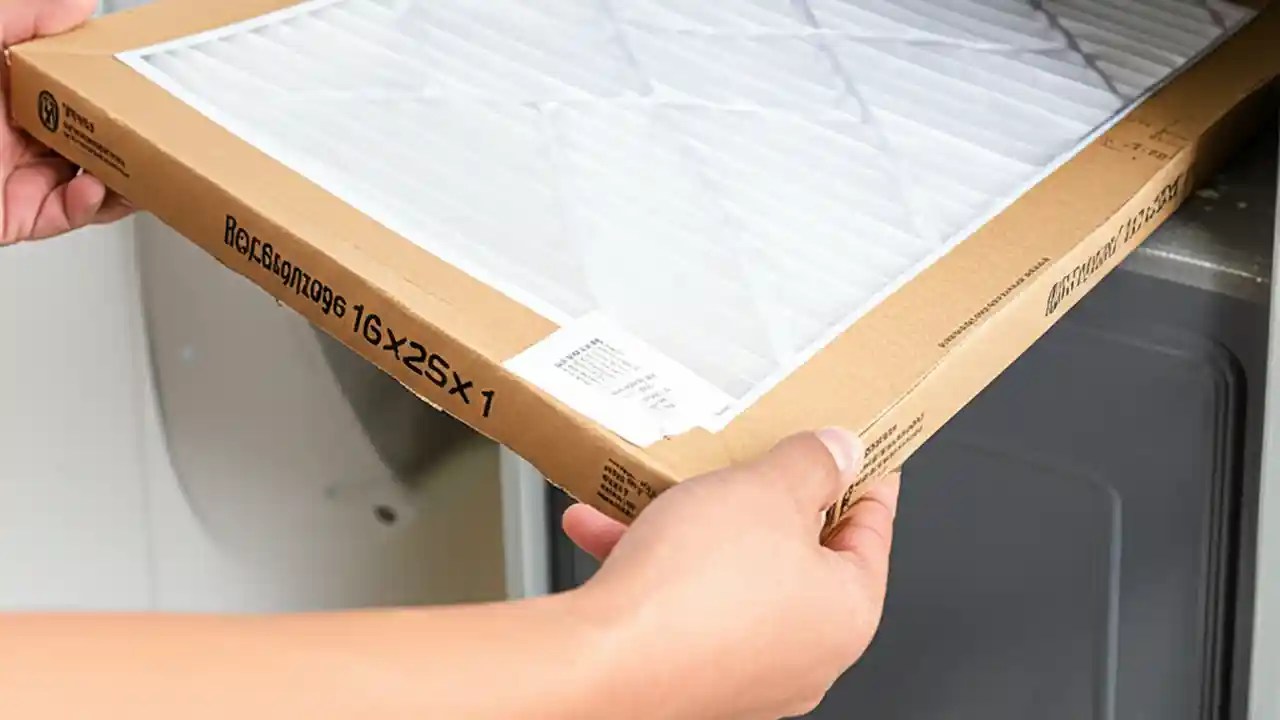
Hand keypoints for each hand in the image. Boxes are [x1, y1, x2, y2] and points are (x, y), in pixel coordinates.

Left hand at [1, 0, 131, 245]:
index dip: (111, 83)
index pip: (70, 82)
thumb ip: (20, 17)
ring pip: (91, 178)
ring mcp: (12, 175)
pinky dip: (89, 204)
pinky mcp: (13, 217)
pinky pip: (66, 213)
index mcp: (1, 86)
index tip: (141, 81)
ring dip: (122, 174)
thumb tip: (78, 5)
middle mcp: (9, 131)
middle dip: (129, 133)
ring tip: (140, 164)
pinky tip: (94, 186)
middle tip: (156, 129)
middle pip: (90, 133)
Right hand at [564, 429, 899, 719]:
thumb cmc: (694, 592)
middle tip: (752, 458)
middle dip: (761, 498)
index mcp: (847, 613)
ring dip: (691, 527)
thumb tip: (839, 453)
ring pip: (727, 576)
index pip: (870, 532)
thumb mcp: (768, 489)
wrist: (604, 663)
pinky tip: (608, 528)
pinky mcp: (688, 675)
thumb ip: (813, 463)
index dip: (863, 480)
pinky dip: (652, 564)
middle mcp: (805, 655)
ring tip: (659, 487)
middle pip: (795, 554)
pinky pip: (680, 604)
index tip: (854, 451)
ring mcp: (745, 671)